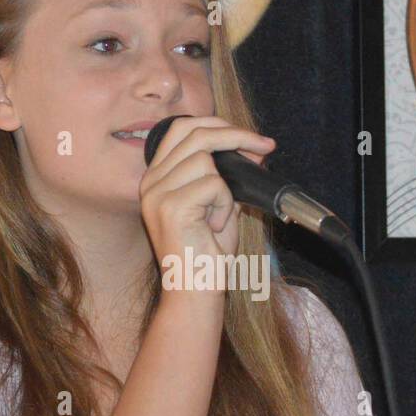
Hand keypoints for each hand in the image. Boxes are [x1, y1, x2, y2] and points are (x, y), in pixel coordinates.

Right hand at [138, 116, 275, 285]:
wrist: (195, 290)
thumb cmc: (207, 254)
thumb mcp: (218, 204)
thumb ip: (226, 174)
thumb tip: (252, 146)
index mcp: (156, 178)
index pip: (181, 129)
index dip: (217, 125)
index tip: (250, 138)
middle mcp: (151, 182)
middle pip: (194, 133)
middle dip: (235, 135)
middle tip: (264, 147)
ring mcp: (157, 193)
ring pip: (206, 159)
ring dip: (225, 188)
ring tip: (219, 217)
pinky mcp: (171, 206)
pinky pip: (214, 185)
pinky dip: (225, 205)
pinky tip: (214, 228)